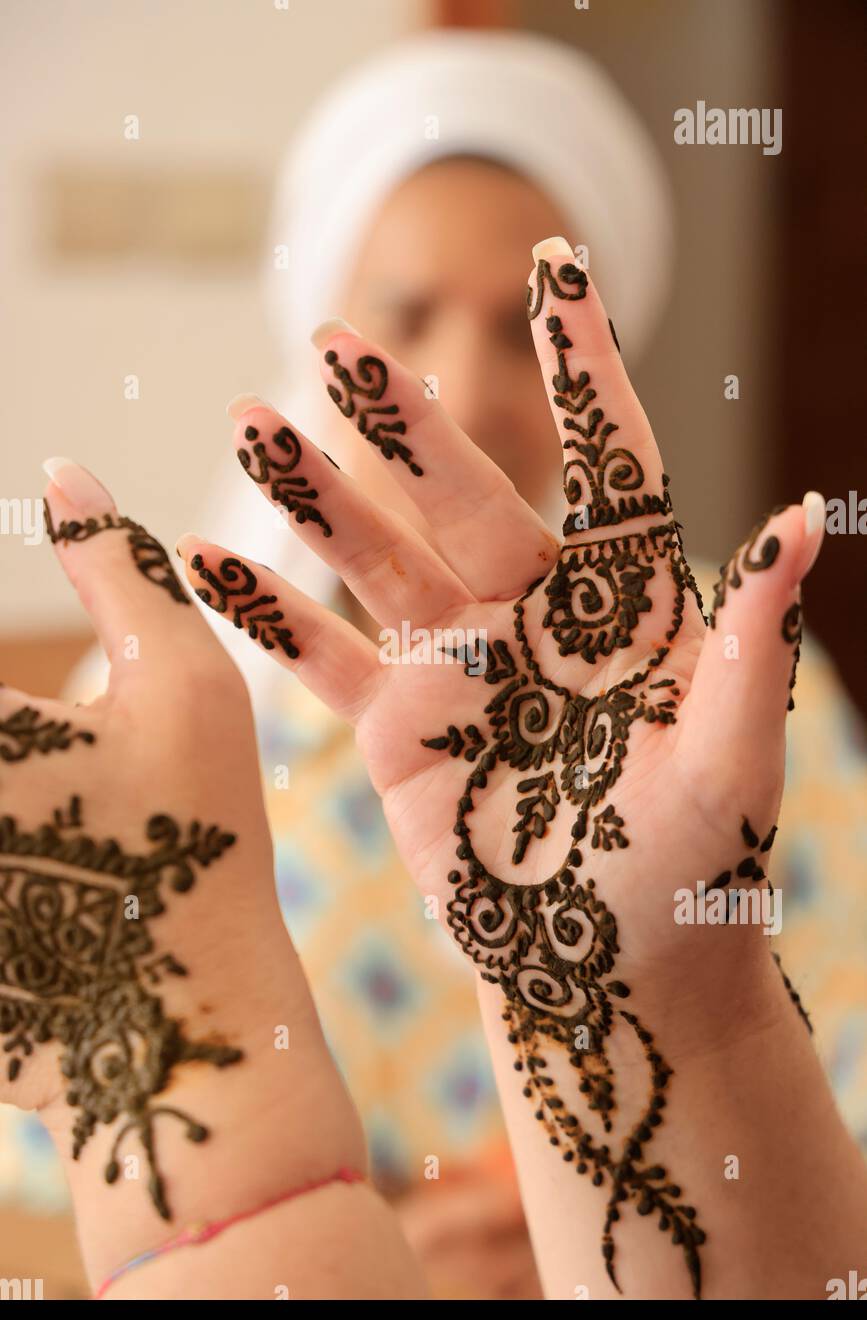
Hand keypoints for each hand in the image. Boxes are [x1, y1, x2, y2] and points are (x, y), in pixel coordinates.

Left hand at [1, 460, 363, 1286]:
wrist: (173, 1026)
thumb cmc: (195, 843)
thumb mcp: (182, 684)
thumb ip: (119, 561)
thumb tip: (70, 468)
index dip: (3, 676)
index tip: (22, 691)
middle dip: (2, 722)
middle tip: (40, 749)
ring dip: (5, 775)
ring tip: (41, 791)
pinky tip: (32, 841)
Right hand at [179, 244, 822, 1296]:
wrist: (611, 962)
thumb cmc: (695, 866)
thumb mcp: (731, 757)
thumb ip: (750, 643)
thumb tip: (799, 518)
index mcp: (623, 602)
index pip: (604, 465)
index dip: (581, 371)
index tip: (558, 272)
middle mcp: (532, 613)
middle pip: (463, 494)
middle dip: (402, 423)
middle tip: (342, 342)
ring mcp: (457, 665)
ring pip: (376, 560)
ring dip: (313, 495)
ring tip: (247, 421)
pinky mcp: (396, 729)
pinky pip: (323, 660)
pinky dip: (268, 616)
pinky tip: (210, 562)